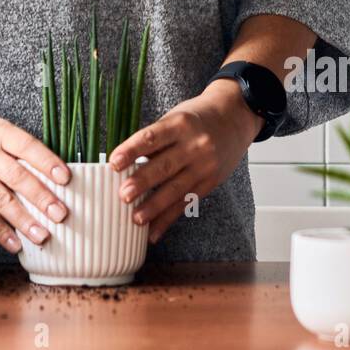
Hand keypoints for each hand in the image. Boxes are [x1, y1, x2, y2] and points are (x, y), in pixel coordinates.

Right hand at [0, 87, 71, 253]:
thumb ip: (14, 144)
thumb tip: (46, 167)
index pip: (27, 147)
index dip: (48, 162)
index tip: (66, 178)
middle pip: (17, 177)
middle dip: (41, 198)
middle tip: (61, 214)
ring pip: (1, 200)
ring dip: (24, 220)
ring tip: (42, 236)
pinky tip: (14, 244)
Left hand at [108, 79, 263, 245]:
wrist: (235, 117)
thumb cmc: (197, 117)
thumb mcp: (175, 118)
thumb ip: (154, 139)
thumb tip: (125, 165)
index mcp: (180, 124)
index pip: (152, 138)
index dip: (132, 150)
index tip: (114, 163)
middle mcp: (194, 145)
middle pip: (165, 166)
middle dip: (142, 182)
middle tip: (123, 195)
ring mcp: (204, 166)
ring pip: (176, 189)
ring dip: (154, 206)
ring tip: (136, 218)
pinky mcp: (210, 182)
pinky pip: (186, 203)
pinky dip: (168, 219)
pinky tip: (154, 232)